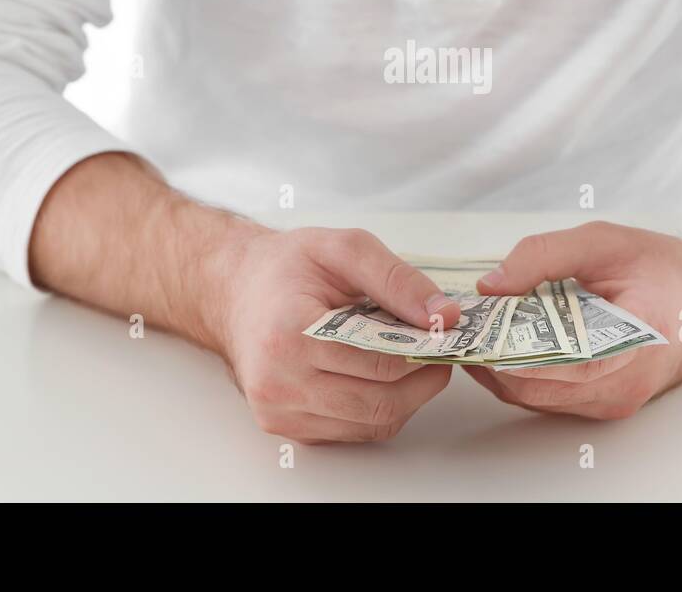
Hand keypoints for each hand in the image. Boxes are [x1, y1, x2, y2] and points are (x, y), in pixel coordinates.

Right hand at [193, 223, 460, 443]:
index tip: (445, 333)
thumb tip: (443, 315)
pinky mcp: (287, 428)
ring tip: (414, 360)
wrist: (236, 291)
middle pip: (380, 402)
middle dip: (423, 379)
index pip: (379, 361)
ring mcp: (280, 411)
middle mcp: (279, 382)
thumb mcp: (344, 248)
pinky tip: (382, 377)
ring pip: (372, 424)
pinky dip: (380, 409)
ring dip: (407, 397)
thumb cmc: (286, 268)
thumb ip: (396, 279)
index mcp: (289, 334)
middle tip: (441, 351)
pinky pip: (354, 432)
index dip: (423, 350)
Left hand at [468, 221, 681, 419]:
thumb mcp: (605, 243)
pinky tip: (511, 340)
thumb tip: (492, 284)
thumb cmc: (667, 270)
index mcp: (626, 350)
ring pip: (535, 398)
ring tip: (482, 328)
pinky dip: (524, 371)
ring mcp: (612, 401)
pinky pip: (550, 395)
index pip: (546, 366)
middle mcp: (618, 389)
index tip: (470, 323)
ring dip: (503, 366)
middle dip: (491, 357)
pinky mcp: (605, 401)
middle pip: (530, 388)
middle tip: (466, 322)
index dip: (499, 348)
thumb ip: (544, 256)